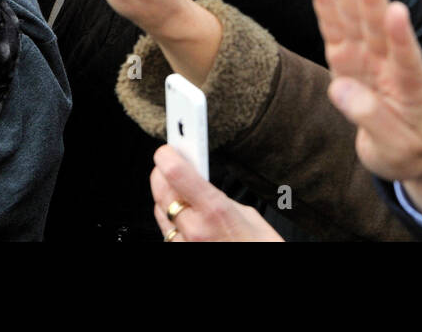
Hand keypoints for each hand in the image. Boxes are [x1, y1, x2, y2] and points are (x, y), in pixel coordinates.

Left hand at [150, 145, 282, 241]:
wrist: (262, 274)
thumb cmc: (260, 248)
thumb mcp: (247, 214)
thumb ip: (219, 197)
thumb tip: (202, 183)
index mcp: (215, 211)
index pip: (178, 174)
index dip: (168, 155)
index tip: (167, 147)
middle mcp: (194, 229)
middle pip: (162, 190)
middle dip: (163, 172)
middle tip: (170, 160)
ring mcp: (184, 245)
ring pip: (158, 211)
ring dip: (164, 194)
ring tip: (175, 185)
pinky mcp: (181, 253)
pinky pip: (165, 232)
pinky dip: (169, 218)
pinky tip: (180, 211)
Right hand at [309, 0, 421, 218]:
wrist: (413, 151)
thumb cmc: (408, 147)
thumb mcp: (395, 148)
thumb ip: (370, 118)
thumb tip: (337, 88)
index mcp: (412, 87)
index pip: (407, 59)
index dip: (400, 36)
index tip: (397, 10)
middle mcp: (391, 65)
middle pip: (378, 28)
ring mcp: (369, 60)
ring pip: (357, 22)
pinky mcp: (349, 63)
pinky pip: (336, 32)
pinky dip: (328, 7)